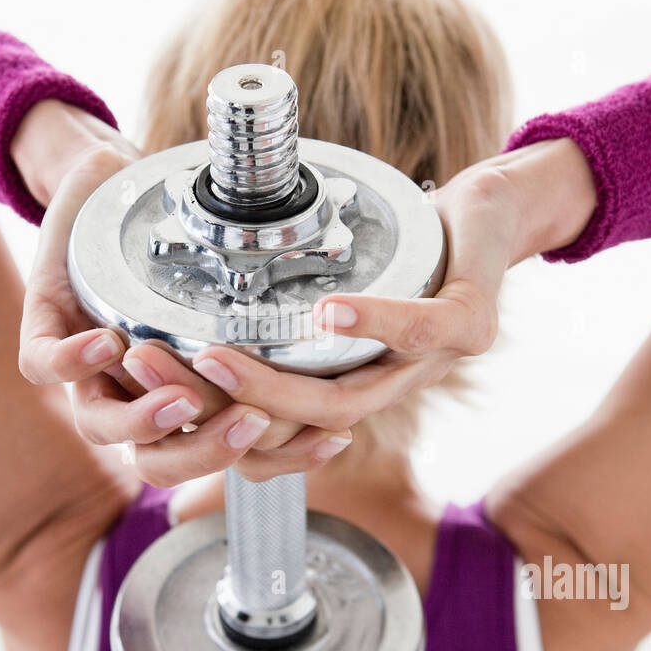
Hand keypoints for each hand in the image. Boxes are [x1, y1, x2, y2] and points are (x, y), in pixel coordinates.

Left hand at [14, 103, 348, 481]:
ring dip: (146, 416)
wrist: (102, 179)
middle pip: (162, 466)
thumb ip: (295, 310)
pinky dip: (75, 360)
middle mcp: (136, 400)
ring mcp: (84, 374)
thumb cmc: (180, 234)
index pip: (237, 457)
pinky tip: (112, 340)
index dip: (285, 458)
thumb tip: (381, 325)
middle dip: (210, 450)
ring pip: (102, 429)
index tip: (334, 430)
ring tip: (187, 382)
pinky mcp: (43, 334)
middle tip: (253, 415)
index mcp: (193, 400)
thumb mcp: (249, 275)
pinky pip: (44, 366)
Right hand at [176, 139, 597, 439]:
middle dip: (223, 412)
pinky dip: (371, 322)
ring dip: (276, 384)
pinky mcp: (470, 322)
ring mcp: (435, 364)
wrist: (496, 211)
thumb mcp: (335, 282)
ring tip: (218, 358)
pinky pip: (419, 332)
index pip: (277, 439)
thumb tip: (197, 310)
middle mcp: (390, 389)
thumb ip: (283, 311)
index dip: (216, 432)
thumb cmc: (409, 246)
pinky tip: (327, 311)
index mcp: (352, 385)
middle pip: (301, 430)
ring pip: (351, 400)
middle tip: (161, 374)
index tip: (154, 395)